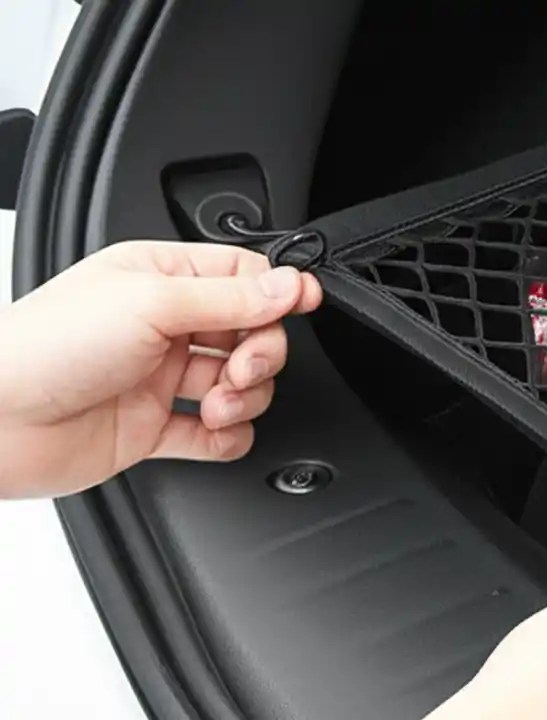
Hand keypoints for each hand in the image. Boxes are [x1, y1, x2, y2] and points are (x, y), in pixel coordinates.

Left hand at [0, 240, 321, 497]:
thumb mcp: (151, 303)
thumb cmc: (46, 348)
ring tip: (215, 405)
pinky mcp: (152, 426)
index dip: (277, 293)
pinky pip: (214, 435)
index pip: (243, 276)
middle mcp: (162, 324)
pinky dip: (226, 438)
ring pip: (239, 385)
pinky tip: (213, 432)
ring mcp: (158, 377)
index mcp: (158, 277)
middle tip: (244, 369)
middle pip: (251, 334)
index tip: (303, 307)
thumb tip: (290, 284)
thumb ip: (231, 298)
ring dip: (243, 399)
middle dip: (262, 354)